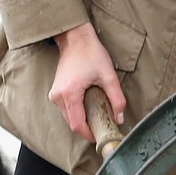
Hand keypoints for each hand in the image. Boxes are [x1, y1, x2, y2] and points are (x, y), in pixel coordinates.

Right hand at [48, 22, 125, 142]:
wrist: (75, 38)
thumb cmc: (91, 53)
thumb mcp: (108, 76)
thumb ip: (117, 99)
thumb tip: (120, 118)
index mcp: (70, 94)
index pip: (77, 125)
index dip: (89, 134)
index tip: (100, 136)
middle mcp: (58, 96)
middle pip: (71, 123)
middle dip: (86, 128)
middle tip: (102, 126)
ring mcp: (55, 94)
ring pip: (68, 117)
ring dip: (81, 120)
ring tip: (97, 115)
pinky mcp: (56, 91)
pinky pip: (66, 109)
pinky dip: (77, 112)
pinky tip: (89, 107)